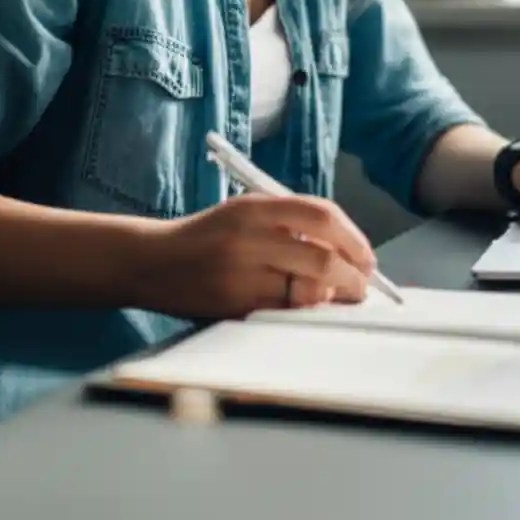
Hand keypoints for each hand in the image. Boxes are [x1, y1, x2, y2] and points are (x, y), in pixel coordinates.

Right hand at [133, 194, 375, 318]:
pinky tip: (308, 306)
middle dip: (353, 277)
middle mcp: (249, 238)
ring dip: (332, 298)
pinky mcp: (233, 306)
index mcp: (256, 208)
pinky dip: (305, 310)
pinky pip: (285, 311)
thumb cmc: (210, 236)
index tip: (367, 257)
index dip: (354, 239)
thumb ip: (293, 223)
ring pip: (306, 291)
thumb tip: (349, 251)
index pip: (322, 216)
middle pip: (322, 259)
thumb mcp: (248, 211)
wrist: (151, 261)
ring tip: (338, 297)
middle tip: (362, 285)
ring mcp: (240, 274)